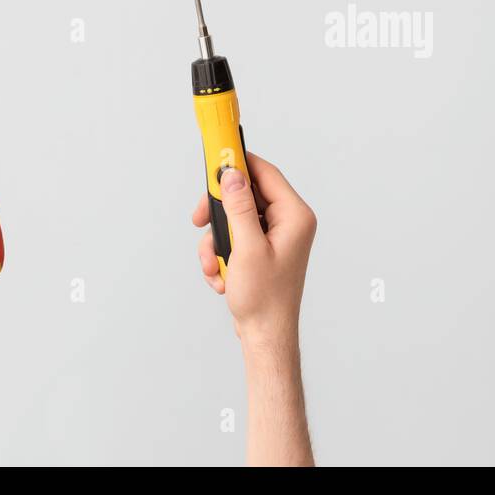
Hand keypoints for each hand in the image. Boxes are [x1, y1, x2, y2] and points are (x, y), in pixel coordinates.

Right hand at [193, 153, 315, 350]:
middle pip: (245, 196)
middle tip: (199, 219)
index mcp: (294, 216)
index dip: (239, 164)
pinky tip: (222, 278)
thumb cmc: (264, 299)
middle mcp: (288, 222)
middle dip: (220, 213)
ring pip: (235, 219)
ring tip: (215, 266)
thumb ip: (239, 207)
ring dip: (217, 241)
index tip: (215, 159)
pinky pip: (234, 239)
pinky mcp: (261, 251)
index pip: (265, 174)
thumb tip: (232, 175)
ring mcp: (275, 237)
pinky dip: (221, 256)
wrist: (265, 336)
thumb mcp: (246, 248)